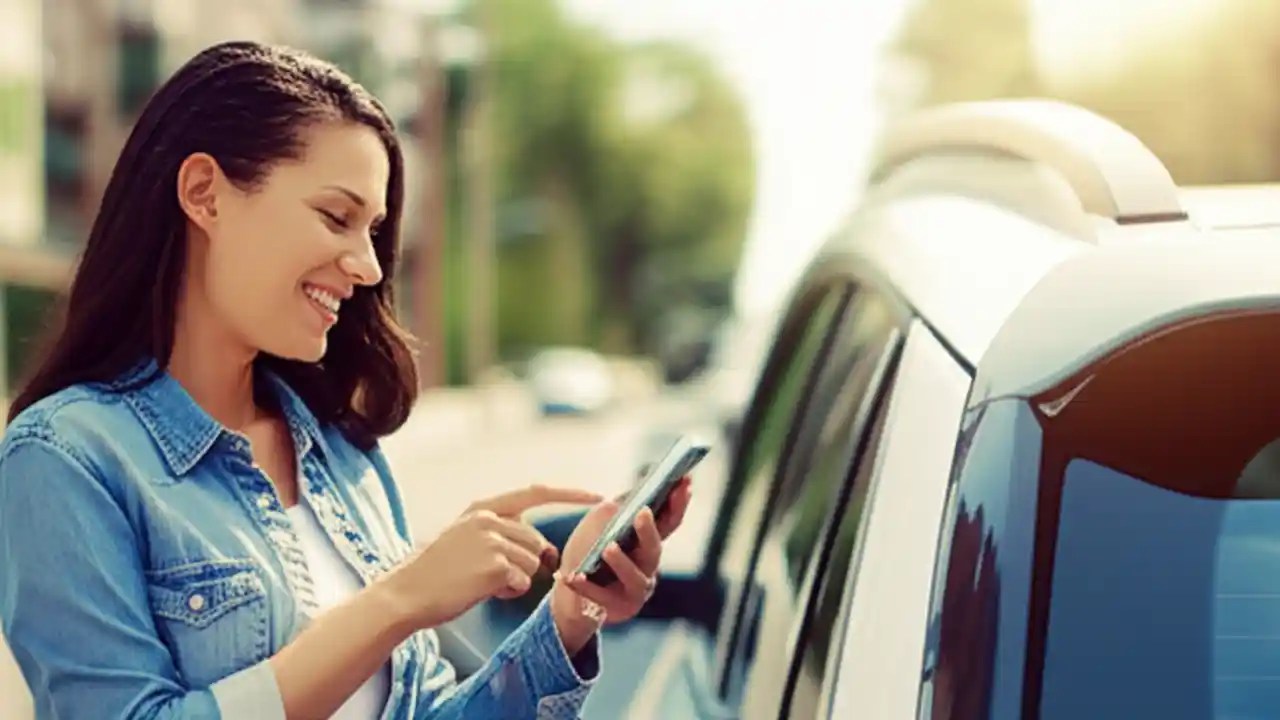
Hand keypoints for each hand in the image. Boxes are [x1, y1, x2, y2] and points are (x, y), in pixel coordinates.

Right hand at [380, 484, 602, 630]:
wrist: (407, 594)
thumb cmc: (438, 573)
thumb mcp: (467, 539)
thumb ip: (504, 535)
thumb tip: (547, 550)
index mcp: (482, 508)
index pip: (535, 492)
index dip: (570, 494)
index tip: (597, 496)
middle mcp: (489, 519)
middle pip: (536, 541)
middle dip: (528, 562)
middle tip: (495, 575)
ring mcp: (492, 541)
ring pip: (532, 563)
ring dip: (516, 579)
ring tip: (481, 582)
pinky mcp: (495, 565)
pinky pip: (522, 582)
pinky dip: (509, 591)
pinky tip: (482, 590)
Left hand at [550, 476, 692, 644]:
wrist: (570, 593)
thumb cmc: (590, 552)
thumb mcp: (600, 524)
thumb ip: (616, 510)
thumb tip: (629, 501)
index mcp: (648, 541)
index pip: (669, 521)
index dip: (678, 503)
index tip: (685, 482)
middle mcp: (648, 565)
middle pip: (654, 549)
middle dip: (649, 531)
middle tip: (642, 513)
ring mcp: (636, 589)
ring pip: (634, 577)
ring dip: (621, 562)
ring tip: (609, 548)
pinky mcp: (618, 608)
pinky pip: (602, 597)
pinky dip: (586, 586)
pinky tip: (572, 577)